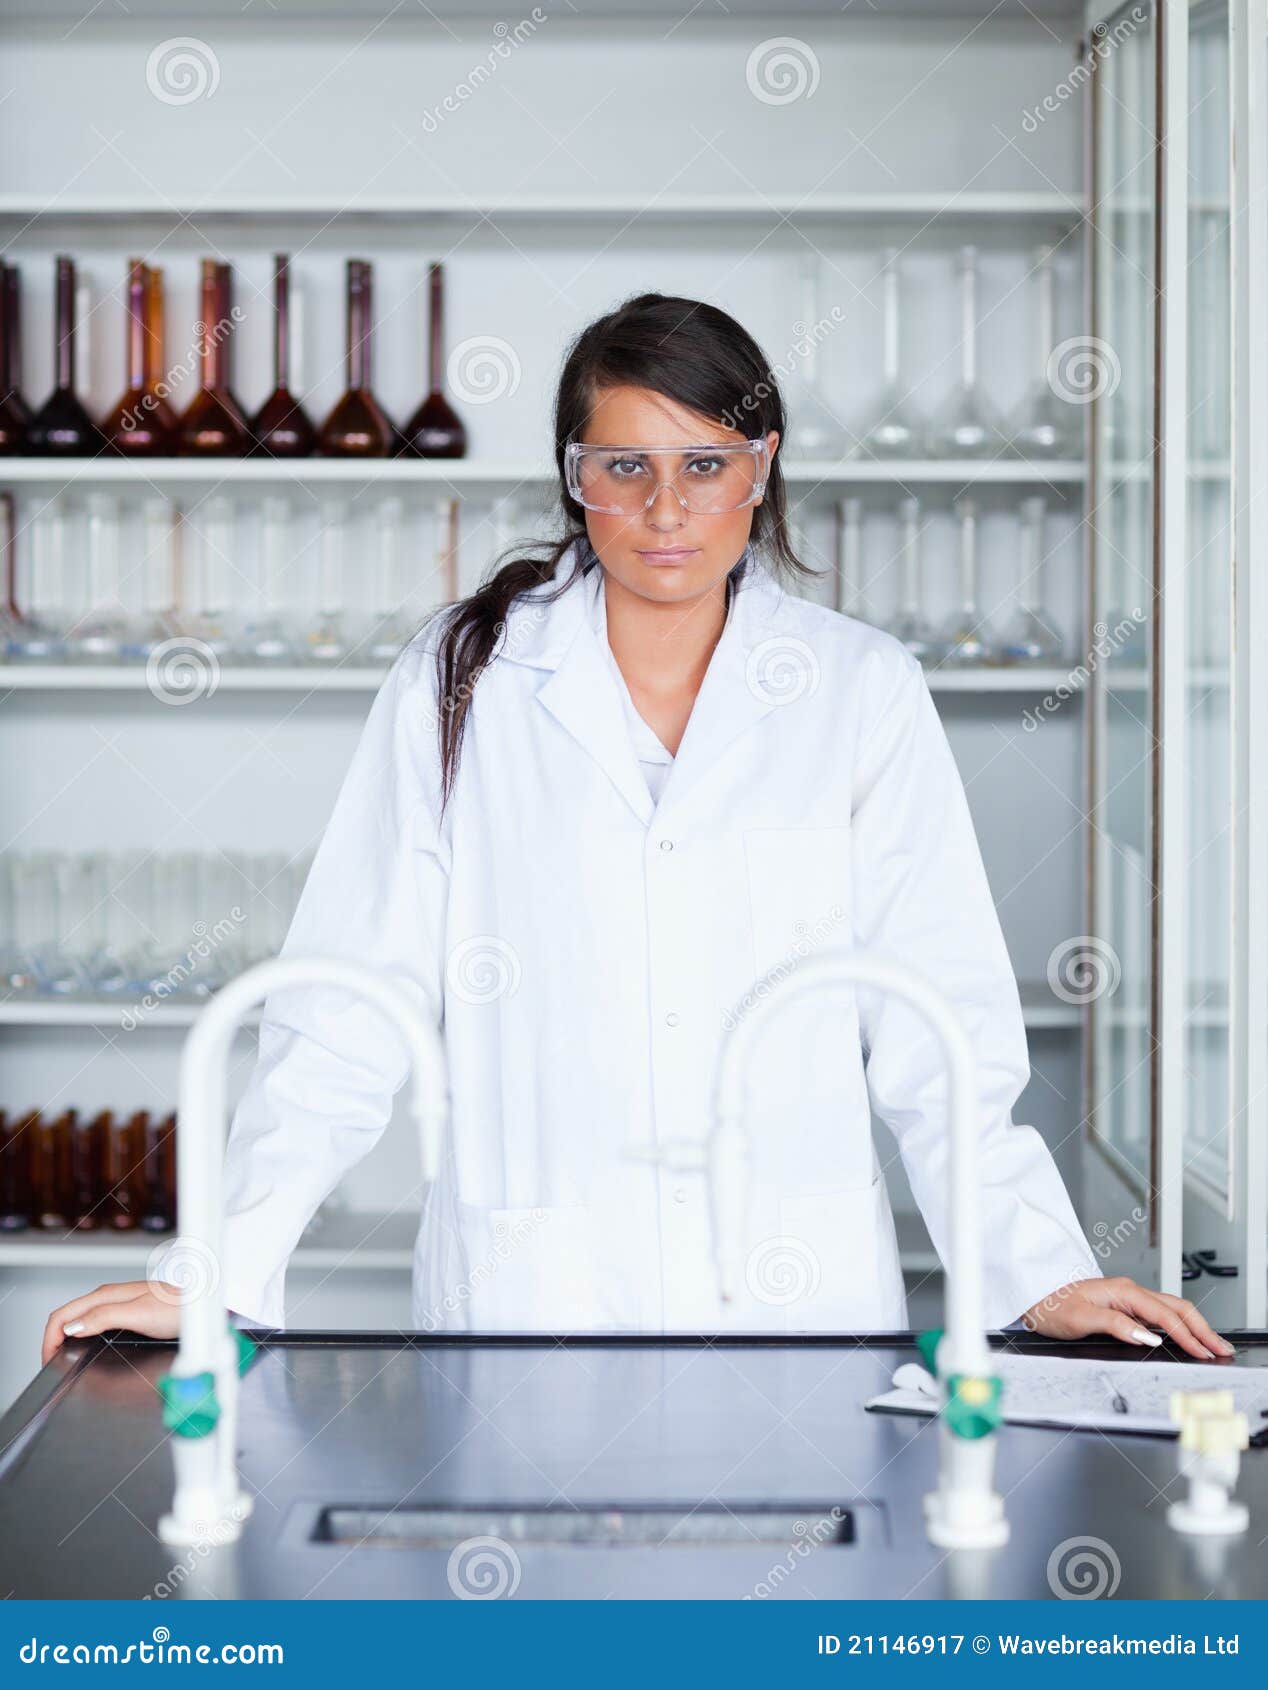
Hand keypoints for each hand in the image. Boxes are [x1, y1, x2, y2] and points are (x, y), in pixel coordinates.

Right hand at [42, 1280, 181, 1366]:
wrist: (202, 1307)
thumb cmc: (177, 1308)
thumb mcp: (138, 1314)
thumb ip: (104, 1317)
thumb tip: (73, 1326)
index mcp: (105, 1296)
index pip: (62, 1315)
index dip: (48, 1339)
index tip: (47, 1359)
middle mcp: (108, 1298)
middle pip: (66, 1317)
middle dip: (51, 1339)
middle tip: (49, 1363)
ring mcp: (116, 1305)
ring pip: (78, 1320)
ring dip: (64, 1338)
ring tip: (60, 1358)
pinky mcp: (124, 1314)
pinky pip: (92, 1324)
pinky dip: (80, 1337)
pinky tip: (83, 1348)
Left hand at [1021, 1275, 1234, 1359]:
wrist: (1034, 1295)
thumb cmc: (1052, 1306)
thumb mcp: (1080, 1319)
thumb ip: (1115, 1325)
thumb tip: (1146, 1336)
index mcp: (1122, 1292)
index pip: (1164, 1315)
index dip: (1187, 1334)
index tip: (1203, 1351)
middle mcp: (1128, 1291)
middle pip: (1176, 1307)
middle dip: (1202, 1328)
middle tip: (1221, 1348)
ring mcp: (1128, 1297)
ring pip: (1171, 1308)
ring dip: (1194, 1325)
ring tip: (1212, 1343)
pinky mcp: (1125, 1304)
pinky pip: (1160, 1312)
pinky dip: (1180, 1324)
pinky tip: (1187, 1335)